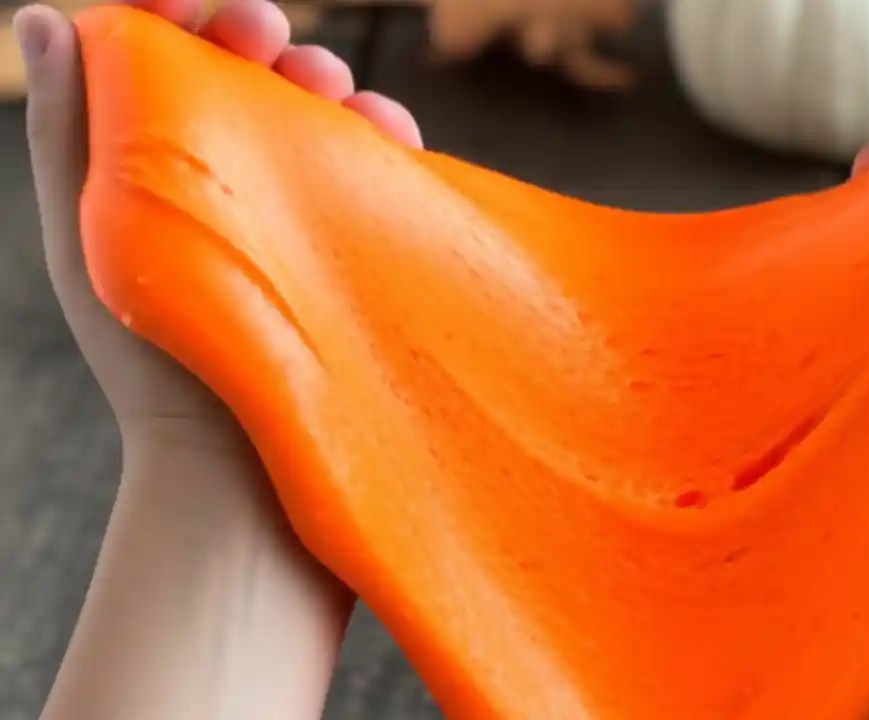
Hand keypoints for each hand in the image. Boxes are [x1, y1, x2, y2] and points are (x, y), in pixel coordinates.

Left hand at [17, 1, 422, 715]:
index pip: (164, 69)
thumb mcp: (90, 242)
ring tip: (343, 91)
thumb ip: (65, 131)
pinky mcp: (356, 255)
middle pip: (248, 84)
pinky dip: (385, 141)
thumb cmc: (154, 366)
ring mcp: (298, 225)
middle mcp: (227, 193)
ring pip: (322, 122)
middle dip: (261, 43)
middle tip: (271, 37)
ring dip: (333, 87)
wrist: (243, 473)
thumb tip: (42, 17)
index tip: (192, 6)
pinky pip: (377, 178)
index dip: (177, 20)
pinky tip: (390, 132)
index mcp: (153, 177)